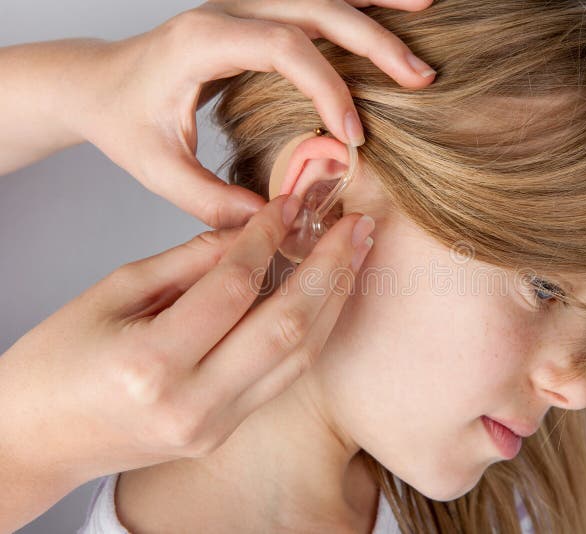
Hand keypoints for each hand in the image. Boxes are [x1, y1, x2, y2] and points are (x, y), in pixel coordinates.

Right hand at [0, 195, 375, 528]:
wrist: (37, 440)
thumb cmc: (56, 363)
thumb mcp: (111, 294)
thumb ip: (187, 262)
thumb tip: (250, 231)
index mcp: (152, 363)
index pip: (234, 286)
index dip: (268, 237)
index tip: (290, 202)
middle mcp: (193, 403)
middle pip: (287, 326)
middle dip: (330, 268)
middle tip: (357, 225)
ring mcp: (215, 426)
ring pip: (299, 356)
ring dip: (334, 300)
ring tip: (357, 254)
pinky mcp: (225, 432)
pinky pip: (284, 376)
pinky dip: (311, 331)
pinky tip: (327, 295)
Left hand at [63, 0, 435, 227]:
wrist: (96, 82)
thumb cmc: (123, 121)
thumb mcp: (158, 170)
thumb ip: (212, 201)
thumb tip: (275, 224)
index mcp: (203, 41)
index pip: (284, 49)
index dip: (328, 89)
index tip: (353, 138)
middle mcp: (228, 10)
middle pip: (315, 9)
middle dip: (373, 42)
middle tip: (419, 77)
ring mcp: (243, 6)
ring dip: (375, 7)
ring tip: (427, 12)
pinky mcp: (254, 16)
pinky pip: (311, 3)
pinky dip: (355, 4)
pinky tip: (392, 7)